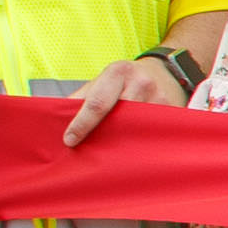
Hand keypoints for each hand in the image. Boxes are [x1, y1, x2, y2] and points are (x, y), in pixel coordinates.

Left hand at [65, 50, 184, 147]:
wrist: (166, 71)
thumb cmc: (125, 79)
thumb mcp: (103, 79)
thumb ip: (81, 96)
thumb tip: (55, 117)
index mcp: (118, 72)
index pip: (97, 102)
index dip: (81, 124)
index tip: (69, 141)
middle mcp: (141, 83)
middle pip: (117, 118)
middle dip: (102, 136)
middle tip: (89, 153)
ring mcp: (160, 98)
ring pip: (134, 129)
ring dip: (121, 143)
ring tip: (110, 155)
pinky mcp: (173, 113)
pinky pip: (151, 134)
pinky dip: (139, 143)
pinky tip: (132, 151)